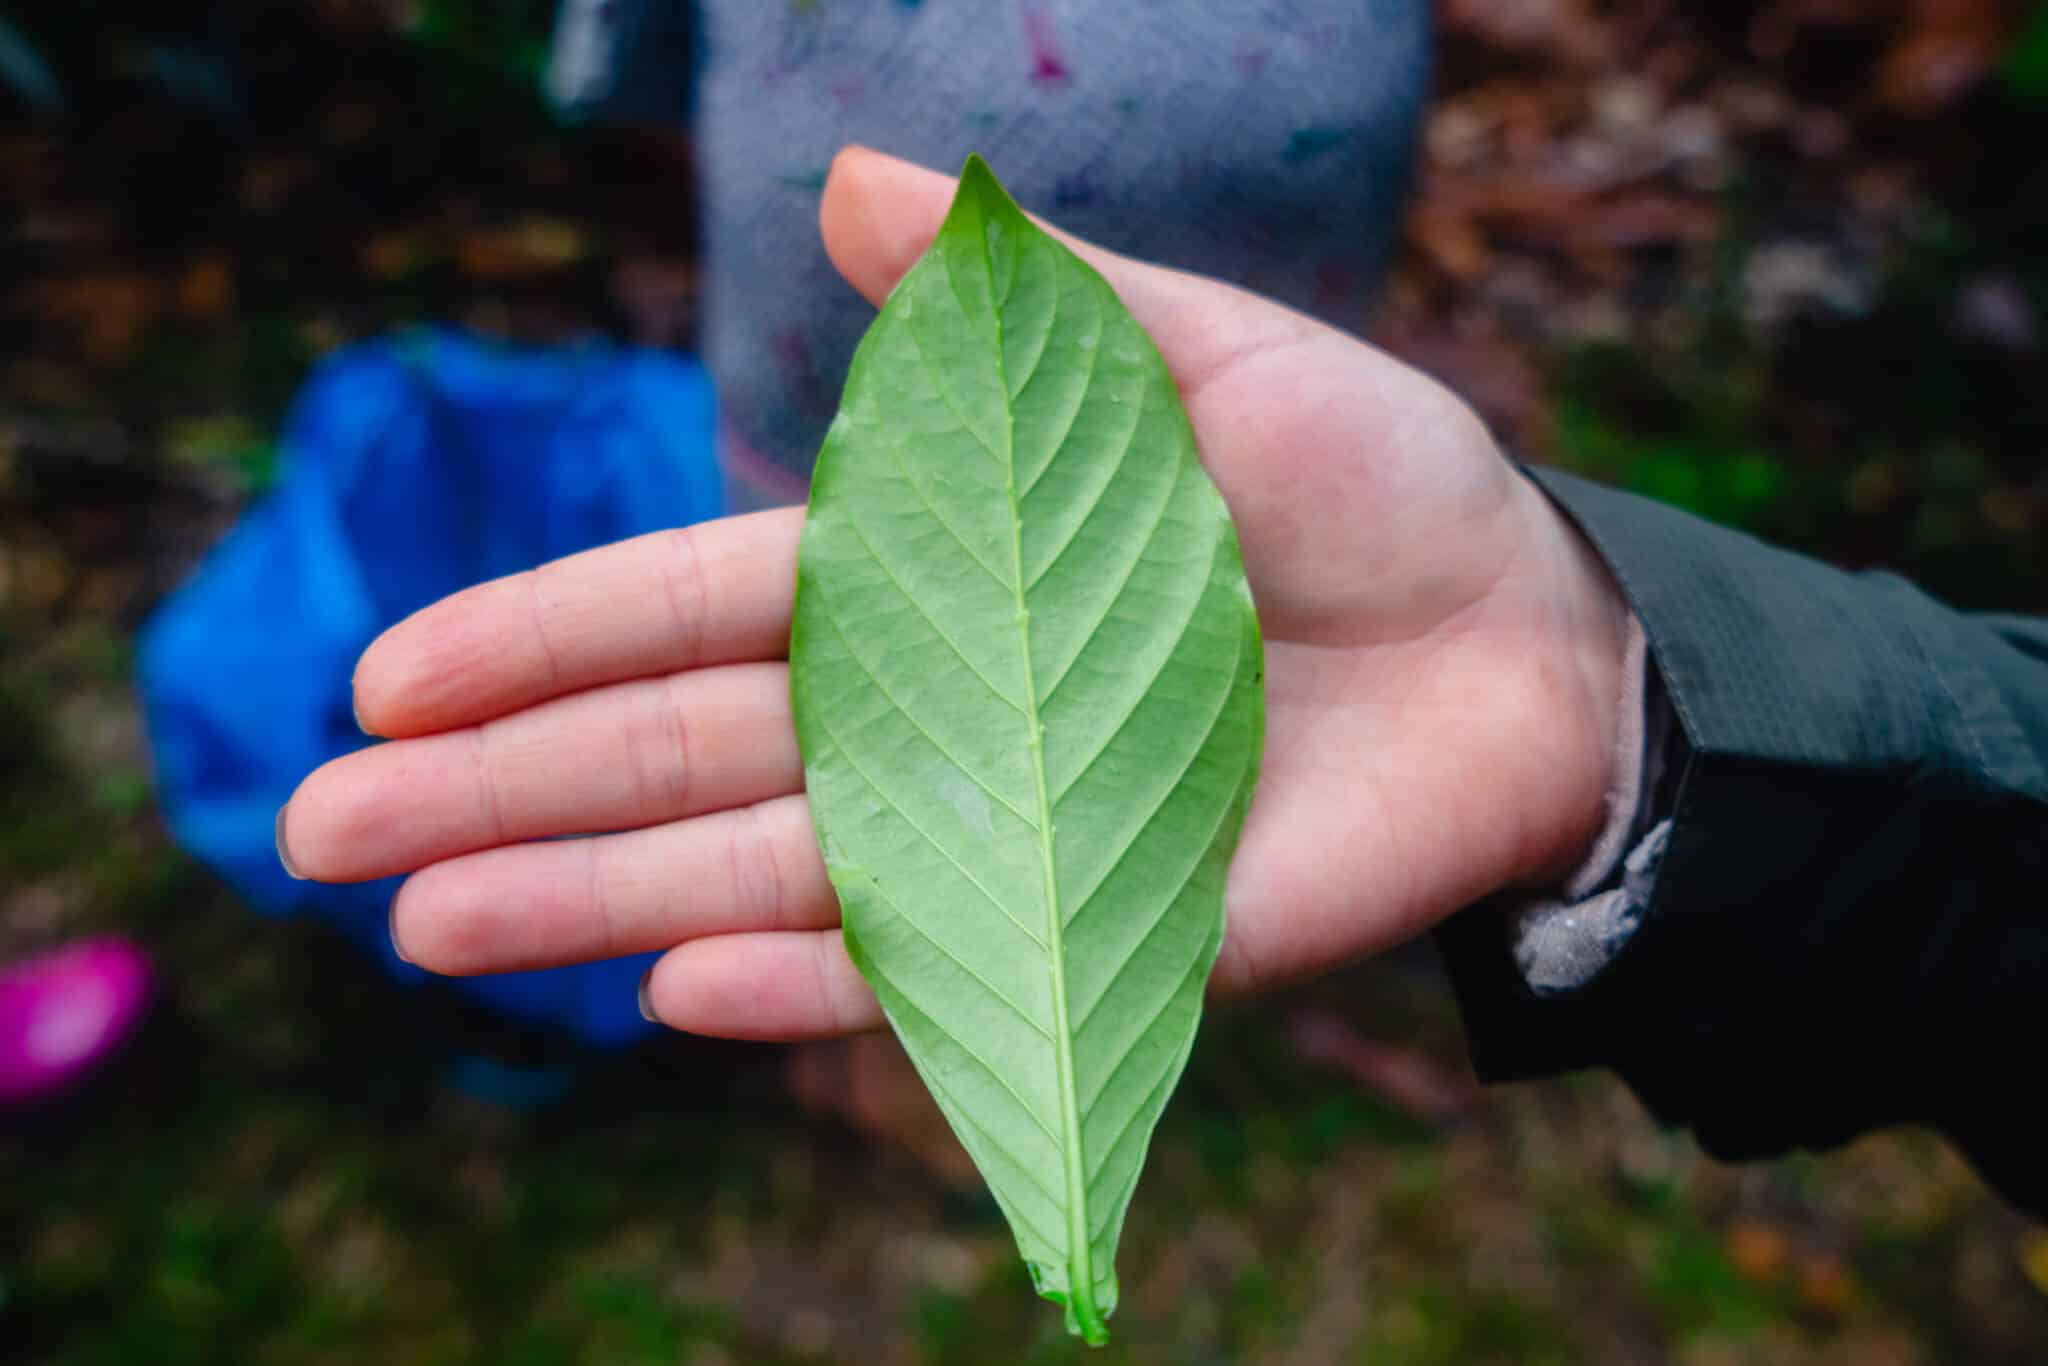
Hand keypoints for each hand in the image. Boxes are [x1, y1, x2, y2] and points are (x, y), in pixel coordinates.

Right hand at [277, 147, 1629, 1038]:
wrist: (1531, 639)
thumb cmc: (1371, 484)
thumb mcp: (1189, 353)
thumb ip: (1011, 303)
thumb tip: (845, 180)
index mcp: (925, 573)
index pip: (688, 613)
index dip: (539, 643)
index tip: (389, 678)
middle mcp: (930, 711)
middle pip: (678, 758)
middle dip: (501, 794)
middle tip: (325, 836)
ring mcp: (999, 832)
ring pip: (761, 872)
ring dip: (597, 900)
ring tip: (431, 926)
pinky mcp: (1096, 935)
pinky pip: (929, 966)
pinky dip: (811, 976)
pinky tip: (680, 983)